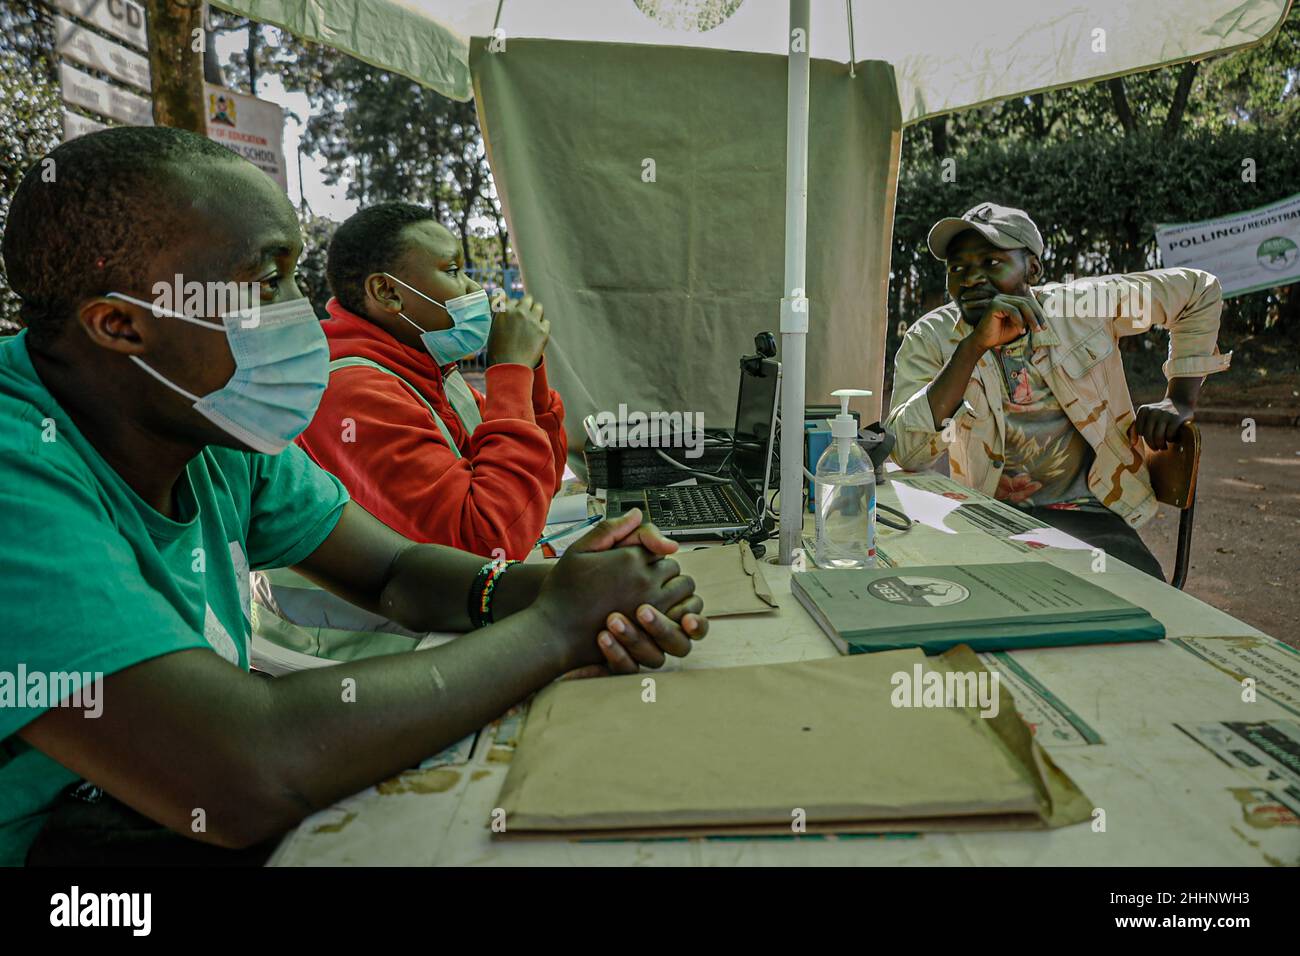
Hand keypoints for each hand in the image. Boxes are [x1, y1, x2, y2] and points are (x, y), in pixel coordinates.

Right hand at [486, 293, 548, 367]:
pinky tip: (537, 335)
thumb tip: (501, 306)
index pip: (508, 298)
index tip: (510, 310)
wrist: (510, 368)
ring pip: (538, 307)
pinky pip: (546, 322)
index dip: (510, 305)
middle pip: (527, 299)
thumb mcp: (493, 331)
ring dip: (535, 312)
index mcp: (504, 311)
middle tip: (524, 316)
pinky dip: (542, 327)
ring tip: (532, 323)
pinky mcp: (544, 331)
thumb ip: (499, 316)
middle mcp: (519, 312)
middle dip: (525, 306)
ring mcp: (533, 320)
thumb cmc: (498, 353)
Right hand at [535, 510, 703, 671]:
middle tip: (646, 580)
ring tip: (654, 598)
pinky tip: (658, 617)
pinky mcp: (652, 632)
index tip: (638, 562)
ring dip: (674, 592)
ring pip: (683, 591)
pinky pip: (680, 616)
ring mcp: (651, 607)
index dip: (651, 553)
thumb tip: (636, 513)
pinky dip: (675, 613)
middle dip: (663, 572)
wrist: (554, 633)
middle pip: (674, 568)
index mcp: (629, 558)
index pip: (659, 547)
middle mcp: (645, 580)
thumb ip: (610, 529)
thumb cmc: (562, 592)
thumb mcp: (578, 551)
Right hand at [966, 293, 1046, 351]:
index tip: (1044, 326)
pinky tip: (1021, 331)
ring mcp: (998, 299)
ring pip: (1022, 305)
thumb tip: (1043, 314)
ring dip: (1031, 319)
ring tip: (1035, 330)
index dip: (1038, 313)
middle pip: (1027, 302)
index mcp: (1008, 300)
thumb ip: (1027, 318)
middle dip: (1036, 316)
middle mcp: (1003, 297)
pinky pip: (1013, 311)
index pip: (1028, 302)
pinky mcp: (994, 305)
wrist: (983, 342)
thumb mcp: (1018, 325)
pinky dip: (1019, 321)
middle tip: (1042, 328)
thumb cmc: (999, 335)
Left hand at [1133, 398, 1191, 450]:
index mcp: (1143, 410)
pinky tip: (1172, 439)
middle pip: (1148, 435)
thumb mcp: (1147, 417)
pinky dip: (1170, 440)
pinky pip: (1169, 435)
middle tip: (1157, 448)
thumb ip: (1136, 428)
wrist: (1180, 403)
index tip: (1151, 438)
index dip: (1145, 437)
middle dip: (1153, 445)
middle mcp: (1153, 411)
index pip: (1140, 431)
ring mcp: (1165, 414)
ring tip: (1163, 446)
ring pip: (1158, 437)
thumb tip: (1132, 444)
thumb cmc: (1160, 415)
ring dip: (1161, 445)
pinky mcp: (1176, 418)